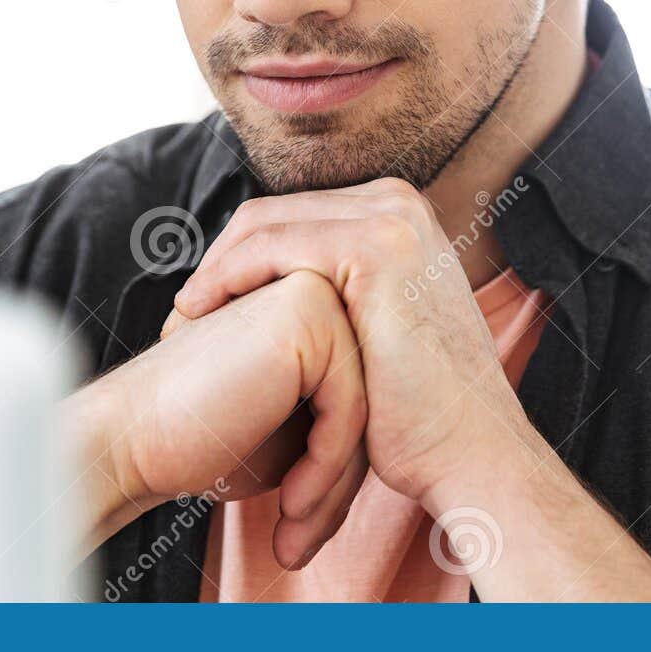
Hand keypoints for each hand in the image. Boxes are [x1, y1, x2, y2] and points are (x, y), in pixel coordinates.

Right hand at [66, 269, 367, 567]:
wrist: (133, 438)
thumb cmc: (203, 440)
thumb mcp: (292, 430)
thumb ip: (339, 410)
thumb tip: (406, 436)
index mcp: (312, 304)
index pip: (362, 393)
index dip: (338, 468)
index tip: (304, 520)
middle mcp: (315, 285)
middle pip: (369, 398)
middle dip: (339, 481)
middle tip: (300, 540)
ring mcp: (312, 291)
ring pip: (366, 406)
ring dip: (331, 487)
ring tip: (294, 531)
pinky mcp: (307, 313)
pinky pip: (350, 408)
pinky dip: (325, 470)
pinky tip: (291, 506)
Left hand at [171, 177, 527, 504]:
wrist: (468, 450)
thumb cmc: (414, 411)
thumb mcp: (371, 331)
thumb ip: (337, 294)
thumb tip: (278, 288)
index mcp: (397, 212)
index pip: (289, 216)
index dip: (236, 258)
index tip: (200, 306)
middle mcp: (397, 201)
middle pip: (273, 213)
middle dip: (219, 259)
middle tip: (182, 312)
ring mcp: (391, 216)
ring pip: (263, 224)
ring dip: (214, 269)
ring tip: (183, 317)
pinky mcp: (374, 244)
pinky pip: (270, 246)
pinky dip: (225, 277)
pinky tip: (198, 315)